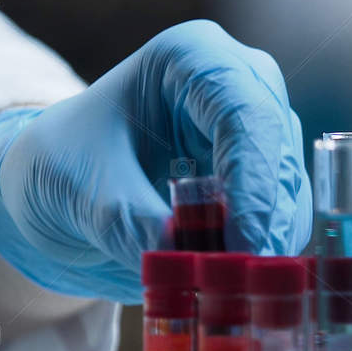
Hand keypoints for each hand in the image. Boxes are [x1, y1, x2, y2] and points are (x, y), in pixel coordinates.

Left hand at [0, 21, 309, 302]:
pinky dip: (262, 259)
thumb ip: (129, 221)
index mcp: (192, 58)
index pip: (245, 112)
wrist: (61, 187)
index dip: (252, 181)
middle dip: (264, 223)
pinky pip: (283, 223)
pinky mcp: (267, 181)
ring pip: (290, 194)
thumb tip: (185, 260)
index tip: (242, 246)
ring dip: (265, 248)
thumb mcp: (77, 191)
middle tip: (241, 280)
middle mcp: (243, 84)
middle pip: (278, 155)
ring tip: (227, 292)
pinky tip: (230, 286)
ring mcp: (261, 134)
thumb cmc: (62, 164)